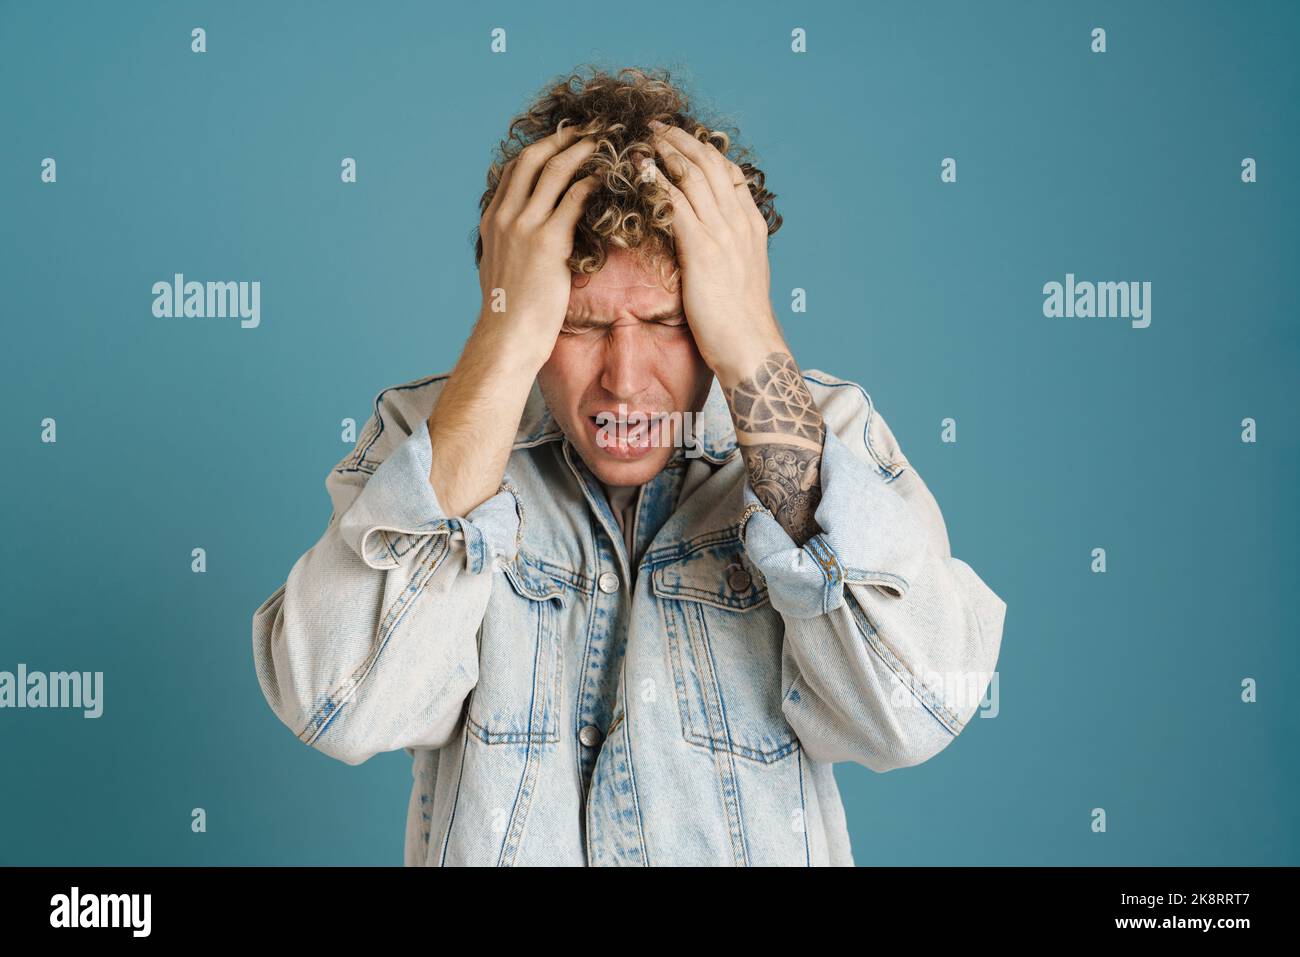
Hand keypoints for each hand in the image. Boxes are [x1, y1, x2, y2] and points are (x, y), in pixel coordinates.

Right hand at [476, 122, 600, 370]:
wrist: (508, 336)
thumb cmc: (510, 313)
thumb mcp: (500, 269)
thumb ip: (509, 245)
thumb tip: (522, 240)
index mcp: (492, 221)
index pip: (513, 171)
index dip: (539, 150)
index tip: (562, 140)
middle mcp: (505, 216)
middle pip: (531, 158)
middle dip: (561, 138)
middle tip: (587, 129)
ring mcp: (524, 226)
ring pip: (554, 171)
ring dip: (582, 151)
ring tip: (605, 142)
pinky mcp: (547, 241)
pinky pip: (574, 199)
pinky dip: (592, 182)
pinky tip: (608, 176)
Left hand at [645, 119, 786, 387]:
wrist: (749, 345)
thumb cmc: (739, 321)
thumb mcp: (740, 275)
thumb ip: (727, 252)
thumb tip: (709, 246)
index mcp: (750, 225)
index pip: (729, 173)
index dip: (704, 150)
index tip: (682, 139)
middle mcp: (739, 221)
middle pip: (710, 163)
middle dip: (682, 139)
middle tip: (656, 125)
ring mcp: (722, 232)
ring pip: (692, 174)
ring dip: (666, 150)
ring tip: (644, 137)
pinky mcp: (701, 247)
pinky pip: (676, 201)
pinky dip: (656, 180)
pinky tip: (639, 169)